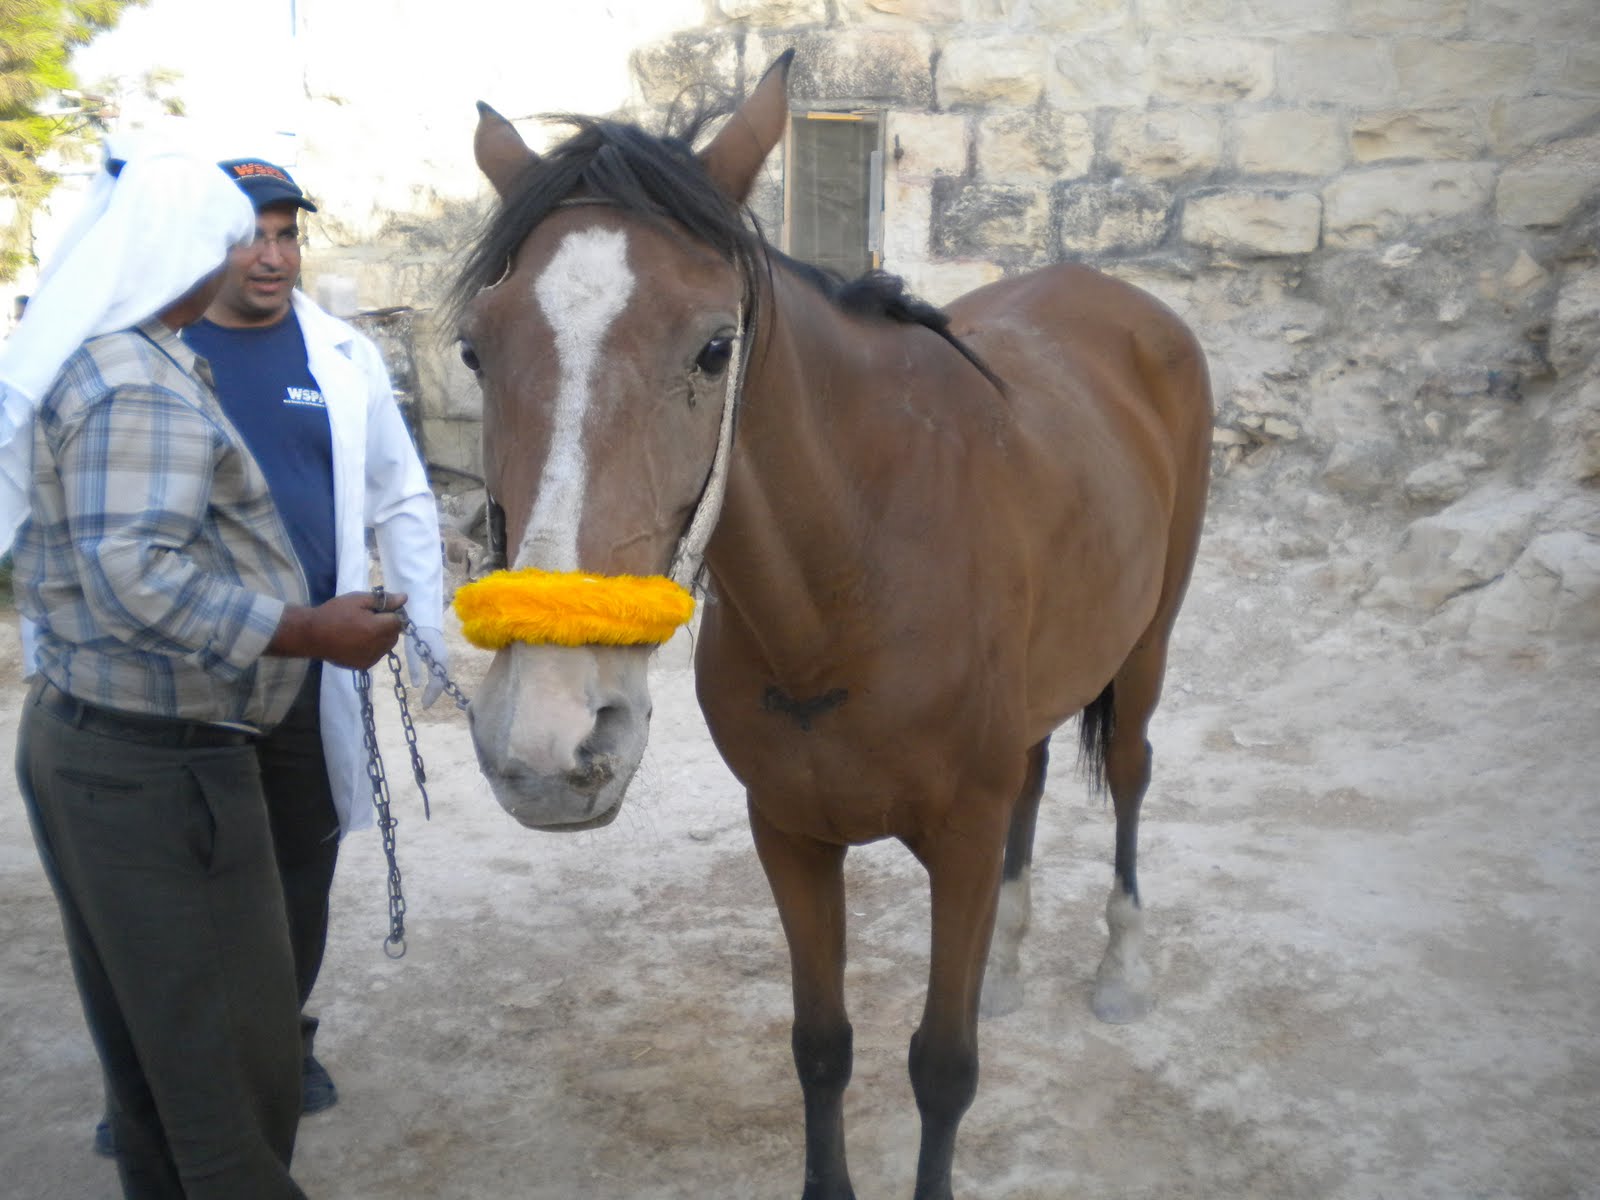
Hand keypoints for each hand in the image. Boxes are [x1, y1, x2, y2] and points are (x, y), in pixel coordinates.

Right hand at [268, 590, 408, 670]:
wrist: (311, 635)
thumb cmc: (334, 613)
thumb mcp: (358, 600)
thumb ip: (383, 600)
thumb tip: (404, 599)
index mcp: (377, 629)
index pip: (399, 620)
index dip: (391, 613)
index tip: (378, 609)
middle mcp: (378, 646)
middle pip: (394, 634)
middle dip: (387, 625)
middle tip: (369, 618)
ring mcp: (371, 658)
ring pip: (387, 645)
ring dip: (381, 637)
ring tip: (362, 629)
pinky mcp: (364, 665)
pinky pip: (377, 654)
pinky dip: (373, 647)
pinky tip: (358, 640)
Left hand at [405, 625, 448, 707]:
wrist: (425, 620)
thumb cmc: (416, 636)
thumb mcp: (412, 652)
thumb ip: (415, 669)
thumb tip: (416, 686)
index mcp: (439, 662)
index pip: (437, 684)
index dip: (431, 696)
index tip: (424, 706)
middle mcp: (445, 662)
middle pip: (442, 683)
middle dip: (434, 695)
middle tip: (425, 704)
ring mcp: (445, 659)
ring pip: (443, 678)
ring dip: (436, 689)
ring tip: (427, 697)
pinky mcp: (442, 656)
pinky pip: (442, 673)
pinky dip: (437, 682)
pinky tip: (430, 685)